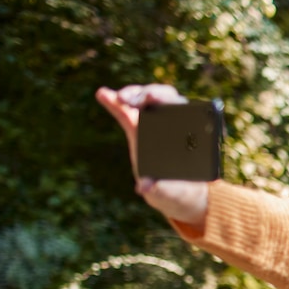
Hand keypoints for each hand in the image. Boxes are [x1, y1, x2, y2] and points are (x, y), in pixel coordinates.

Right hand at [96, 85, 209, 225]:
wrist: (178, 194)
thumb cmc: (180, 191)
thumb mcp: (171, 193)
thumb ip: (160, 190)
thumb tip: (144, 187)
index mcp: (184, 137)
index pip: (177, 108)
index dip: (164, 99)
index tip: (151, 97)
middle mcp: (171, 127)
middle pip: (161, 99)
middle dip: (144, 94)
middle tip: (127, 100)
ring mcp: (154, 127)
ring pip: (143, 103)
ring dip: (129, 96)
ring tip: (113, 98)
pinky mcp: (138, 130)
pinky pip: (127, 114)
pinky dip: (115, 104)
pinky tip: (103, 94)